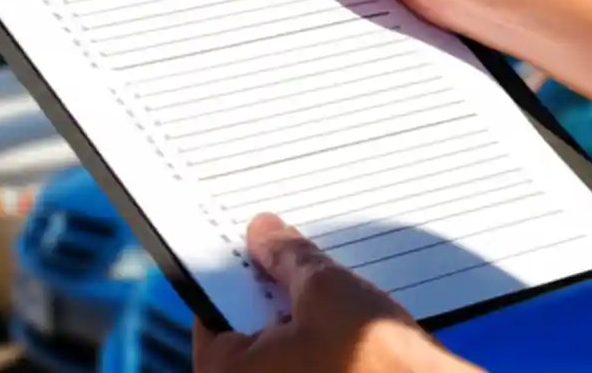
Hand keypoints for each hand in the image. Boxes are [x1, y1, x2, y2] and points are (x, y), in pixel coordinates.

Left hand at [193, 214, 482, 372]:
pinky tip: (349, 320)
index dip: (236, 270)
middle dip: (271, 291)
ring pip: (283, 347)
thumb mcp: (326, 290)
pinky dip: (321, 340)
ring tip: (327, 288)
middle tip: (291, 258)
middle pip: (249, 328)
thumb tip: (263, 232)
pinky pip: (311, 362)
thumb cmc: (378, 363)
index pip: (212, 309)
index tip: (250, 246)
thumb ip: (287, 257)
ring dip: (301, 315)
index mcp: (229, 372)